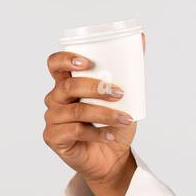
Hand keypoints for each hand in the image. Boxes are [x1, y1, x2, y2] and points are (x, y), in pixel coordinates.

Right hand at [41, 34, 144, 183]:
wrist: (112, 157)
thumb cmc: (114, 123)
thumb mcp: (125, 95)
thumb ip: (129, 69)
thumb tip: (142, 38)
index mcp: (67, 83)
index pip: (55, 64)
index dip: (66, 59)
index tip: (87, 63)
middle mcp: (56, 99)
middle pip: (67, 87)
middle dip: (95, 88)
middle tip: (119, 93)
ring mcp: (53, 119)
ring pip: (76, 111)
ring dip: (104, 113)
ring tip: (126, 118)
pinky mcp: (54, 138)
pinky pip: (75, 132)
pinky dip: (97, 132)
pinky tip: (111, 134)